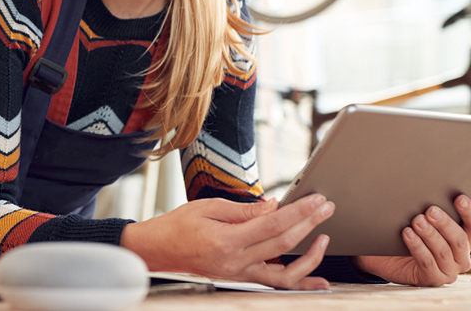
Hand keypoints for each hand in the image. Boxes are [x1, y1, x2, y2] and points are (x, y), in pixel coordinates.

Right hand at [123, 195, 335, 289]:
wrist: (158, 250)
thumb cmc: (178, 226)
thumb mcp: (208, 207)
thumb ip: (245, 210)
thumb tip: (274, 206)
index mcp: (227, 240)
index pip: (273, 224)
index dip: (299, 211)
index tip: (316, 200)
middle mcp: (236, 261)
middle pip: (284, 243)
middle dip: (309, 223)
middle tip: (326, 207)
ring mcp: (240, 273)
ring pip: (286, 271)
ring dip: (311, 255)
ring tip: (324, 237)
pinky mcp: (242, 278)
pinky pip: (277, 284)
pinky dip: (300, 282)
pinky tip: (319, 280)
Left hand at [355, 195, 470, 286]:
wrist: (385, 258)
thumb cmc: (409, 236)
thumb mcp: (424, 223)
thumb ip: (432, 214)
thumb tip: (430, 193)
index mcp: (463, 241)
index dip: (468, 213)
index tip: (459, 198)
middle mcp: (461, 258)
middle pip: (458, 240)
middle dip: (445, 223)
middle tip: (430, 210)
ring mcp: (448, 271)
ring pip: (443, 251)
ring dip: (429, 234)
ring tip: (417, 220)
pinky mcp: (432, 279)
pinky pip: (426, 262)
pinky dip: (417, 246)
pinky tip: (407, 233)